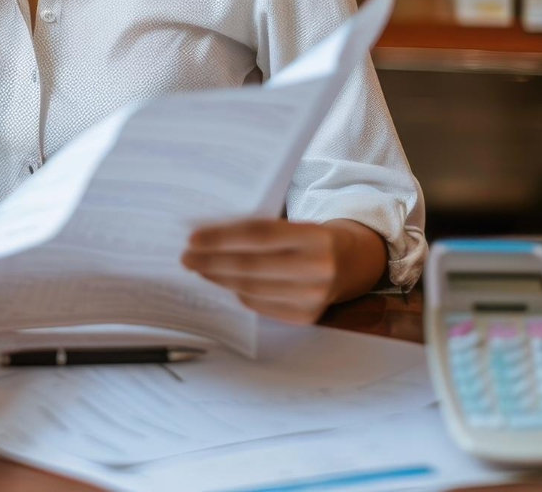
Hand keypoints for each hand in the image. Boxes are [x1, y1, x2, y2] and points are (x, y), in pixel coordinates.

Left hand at [180, 218, 385, 324]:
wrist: (355, 262)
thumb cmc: (315, 237)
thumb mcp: (299, 223)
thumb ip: (265, 229)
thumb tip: (211, 236)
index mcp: (316, 237)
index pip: (260, 235)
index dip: (223, 237)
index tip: (193, 237)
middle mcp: (319, 269)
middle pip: (251, 266)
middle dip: (212, 262)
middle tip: (186, 257)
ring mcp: (314, 297)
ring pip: (253, 289)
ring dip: (220, 279)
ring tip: (200, 269)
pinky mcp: (307, 317)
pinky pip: (262, 306)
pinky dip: (239, 293)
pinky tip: (224, 283)